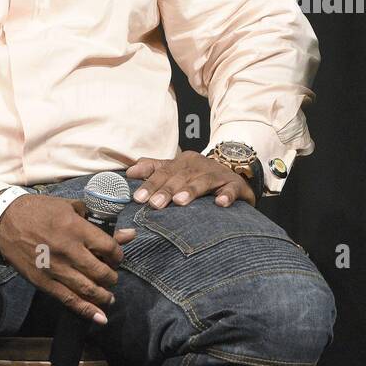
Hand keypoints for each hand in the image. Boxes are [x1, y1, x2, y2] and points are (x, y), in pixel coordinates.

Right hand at [0, 194, 135, 324]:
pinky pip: (68, 300)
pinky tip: (100, 317)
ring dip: (103, 296)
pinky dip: (86, 311)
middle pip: (101, 272)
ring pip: (87, 289)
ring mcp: (55, 269)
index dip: (118, 255)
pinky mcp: (43, 282)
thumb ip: (99, 222)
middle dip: (112, 277)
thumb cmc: (40, 210)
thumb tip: (128, 234)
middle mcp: (69, 251)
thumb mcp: (72, 208)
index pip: (108, 248)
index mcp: (77, 229)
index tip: (117, 257)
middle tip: (112, 277)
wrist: (4, 222)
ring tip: (109, 298)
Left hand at [126, 151, 256, 208]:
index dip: (150, 184)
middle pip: (181, 177)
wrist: (235, 169)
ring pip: (203, 182)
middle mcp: (200, 165)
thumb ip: (153, 169)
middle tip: (154, 205)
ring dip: (191, 191)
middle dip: (166, 190)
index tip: (138, 198)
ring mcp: (219, 174)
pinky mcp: (235, 185)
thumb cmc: (199, 174)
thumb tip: (129, 172)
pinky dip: (226, 195)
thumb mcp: (176, 169)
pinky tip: (220, 203)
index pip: (164, 172)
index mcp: (183, 161)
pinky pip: (231, 189)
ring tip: (180, 202)